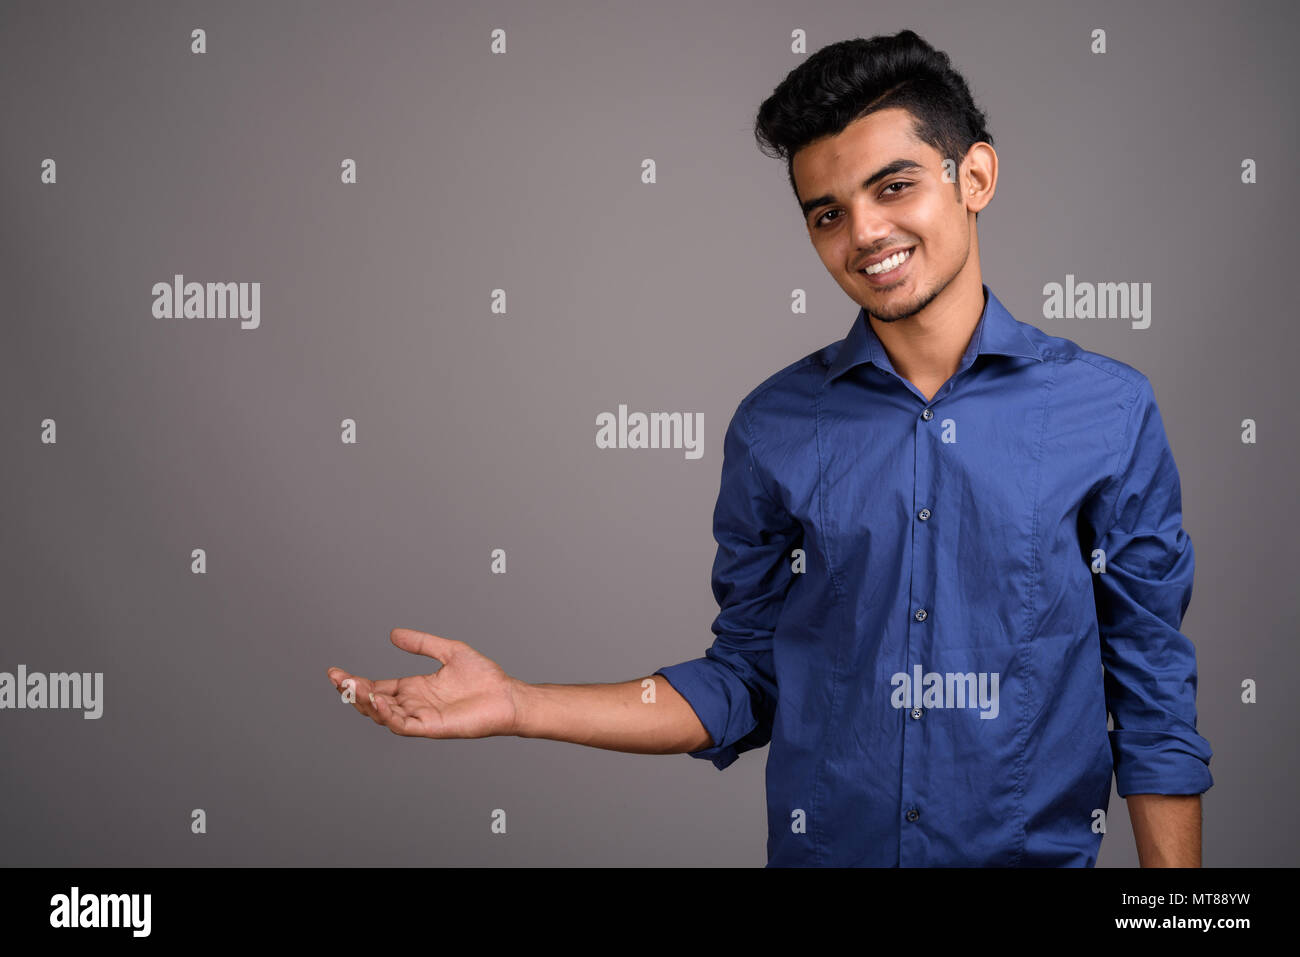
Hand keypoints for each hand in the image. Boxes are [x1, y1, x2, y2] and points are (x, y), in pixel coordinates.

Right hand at [327, 628, 520, 737]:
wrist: (507, 695)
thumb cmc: (483, 677)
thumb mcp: (448, 651)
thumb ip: (421, 643)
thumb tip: (393, 633)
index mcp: (413, 689)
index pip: (376, 687)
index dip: (354, 682)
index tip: (334, 672)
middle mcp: (413, 704)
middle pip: (373, 703)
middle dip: (352, 693)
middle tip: (338, 680)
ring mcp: (420, 718)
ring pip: (383, 716)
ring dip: (366, 703)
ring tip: (353, 688)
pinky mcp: (431, 728)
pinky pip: (403, 725)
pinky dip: (388, 715)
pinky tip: (379, 701)